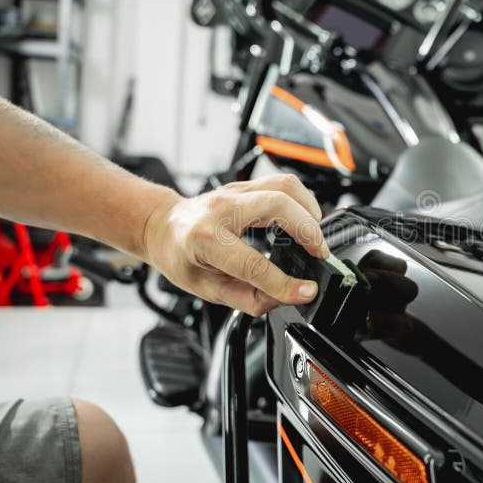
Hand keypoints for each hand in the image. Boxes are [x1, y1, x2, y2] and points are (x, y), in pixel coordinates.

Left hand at [143, 174, 328, 315]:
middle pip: (278, 205)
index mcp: (205, 239)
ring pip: (285, 186)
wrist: (163, 227)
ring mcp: (235, 192)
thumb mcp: (208, 289)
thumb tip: (288, 297)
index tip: (307, 291)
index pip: (252, 262)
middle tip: (319, 255)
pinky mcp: (246, 186)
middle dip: (308, 231)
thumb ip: (250, 298)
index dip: (284, 282)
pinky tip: (304, 220)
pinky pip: (283, 184)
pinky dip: (301, 202)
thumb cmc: (180, 257)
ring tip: (314, 237)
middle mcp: (221, 208)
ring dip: (309, 211)